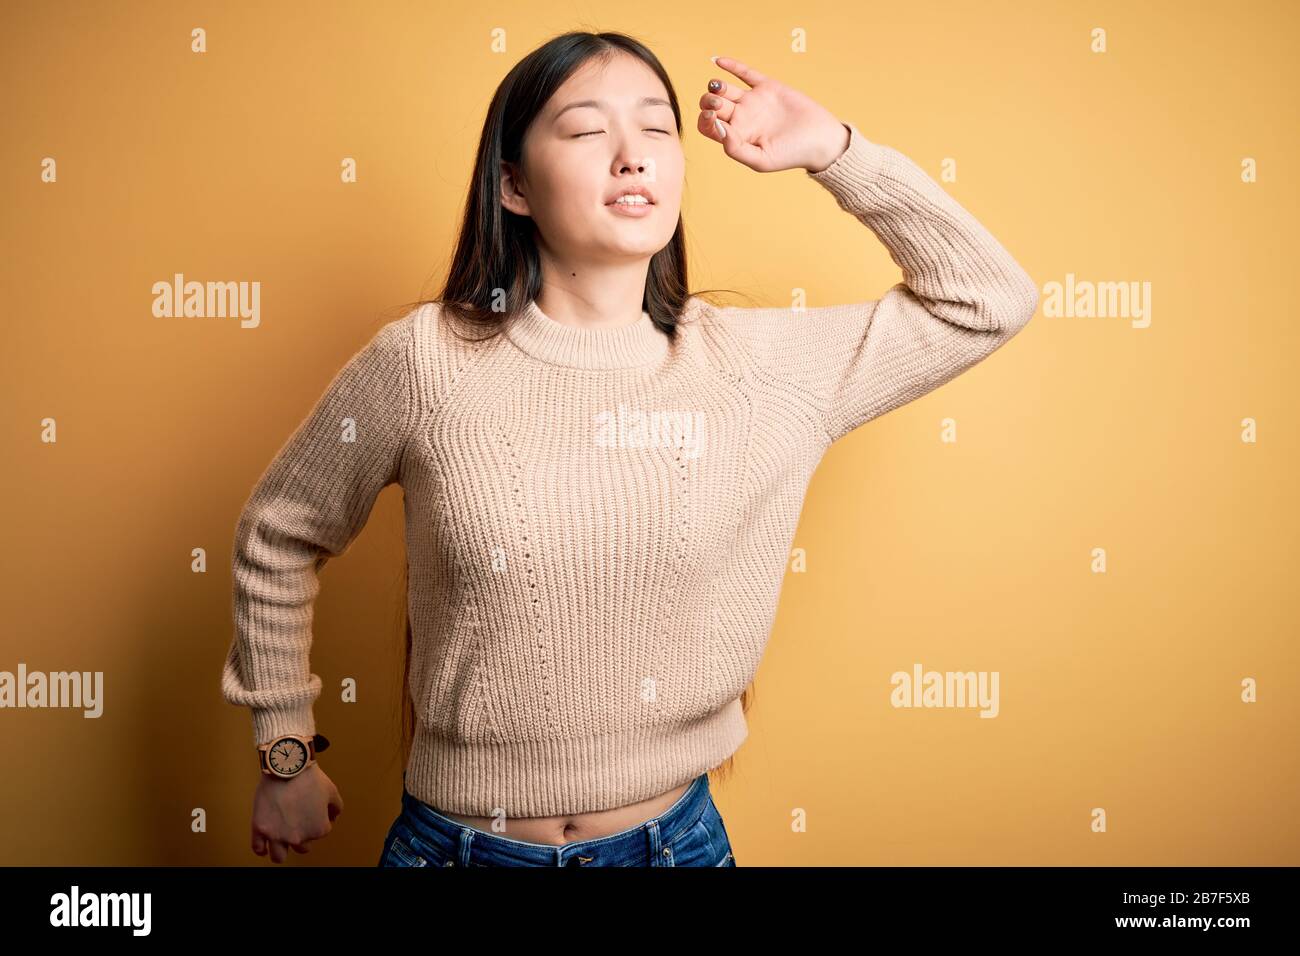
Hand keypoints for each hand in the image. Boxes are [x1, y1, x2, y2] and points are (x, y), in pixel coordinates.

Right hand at [250, 762, 343, 862]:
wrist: (287, 766)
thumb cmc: (309, 778)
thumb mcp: (332, 791)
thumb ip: (336, 808)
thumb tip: (333, 817)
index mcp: (319, 830)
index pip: (320, 834)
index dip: (316, 822)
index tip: (311, 812)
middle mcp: (299, 837)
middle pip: (301, 848)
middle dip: (300, 837)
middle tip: (296, 823)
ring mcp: (278, 835)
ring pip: (279, 857)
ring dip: (281, 850)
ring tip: (280, 840)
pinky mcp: (260, 828)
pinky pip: (258, 848)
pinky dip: (261, 848)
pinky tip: (264, 843)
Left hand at [697, 55, 851, 173]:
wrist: (820, 139)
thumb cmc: (790, 155)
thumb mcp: (760, 160)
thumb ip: (734, 148)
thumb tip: (717, 128)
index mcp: (736, 136)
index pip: (709, 126)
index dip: (704, 120)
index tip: (712, 118)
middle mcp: (742, 118)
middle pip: (713, 105)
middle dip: (708, 102)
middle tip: (717, 104)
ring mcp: (753, 101)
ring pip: (724, 89)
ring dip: (715, 87)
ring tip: (719, 89)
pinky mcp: (767, 86)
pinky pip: (745, 73)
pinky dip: (730, 66)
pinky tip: (718, 60)